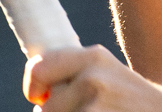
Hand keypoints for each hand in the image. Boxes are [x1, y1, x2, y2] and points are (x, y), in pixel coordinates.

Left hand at [25, 45, 161, 111]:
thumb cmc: (129, 98)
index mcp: (93, 56)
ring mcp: (97, 106)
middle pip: (47, 107)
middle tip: (87, 110)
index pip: (40, 67)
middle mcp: (93, 77)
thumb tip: (35, 93)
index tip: (37, 96)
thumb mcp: (105, 72)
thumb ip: (72, 73)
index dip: (32, 85)